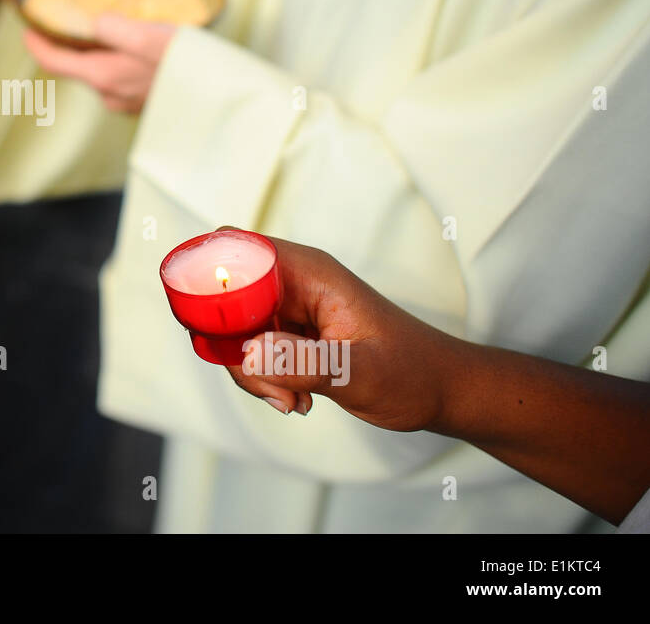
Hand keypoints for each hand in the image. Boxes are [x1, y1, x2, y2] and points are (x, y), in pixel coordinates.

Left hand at [23, 13, 174, 112]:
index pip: (57, 63)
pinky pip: (122, 79)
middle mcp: (111, 95)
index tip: (27, 30)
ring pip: (102, 72)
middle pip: (79, 67)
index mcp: (104, 76)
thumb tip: (95, 22)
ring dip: (101, 51)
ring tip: (112, 27)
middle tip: (74, 19)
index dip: (38, 46)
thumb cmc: (189, 65)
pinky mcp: (146, 104)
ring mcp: (128, 103)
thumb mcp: (149, 37)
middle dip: (72, 44)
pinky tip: (139, 47)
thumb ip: (115, 28)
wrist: (223, 98)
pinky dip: (120, 61)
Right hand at [224, 231, 454, 431]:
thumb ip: (302, 362)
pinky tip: (296, 398)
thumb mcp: (358, 372)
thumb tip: (248, 353)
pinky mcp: (291, 333)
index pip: (235, 251)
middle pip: (226, 298)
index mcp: (308, 272)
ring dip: (250, 371)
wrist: (441, 390)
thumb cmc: (412, 372)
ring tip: (292, 399)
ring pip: (236, 330)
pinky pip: (253, 349)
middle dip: (231, 346)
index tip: (208, 329)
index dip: (209, 281)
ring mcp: (290, 308)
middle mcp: (293, 283)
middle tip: (269, 385)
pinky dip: (262, 378)